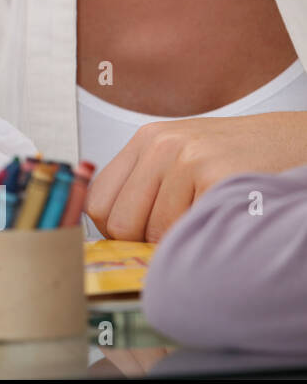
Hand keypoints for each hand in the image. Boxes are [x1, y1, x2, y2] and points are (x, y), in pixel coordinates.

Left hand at [85, 112, 306, 242]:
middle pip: (120, 224)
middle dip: (144, 243)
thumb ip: (148, 188)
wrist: (297, 142)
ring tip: (207, 220)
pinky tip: (221, 219)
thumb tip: (114, 237)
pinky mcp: (216, 175)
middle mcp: (161, 145)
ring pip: (156, 233)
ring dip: (181, 240)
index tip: (136, 240)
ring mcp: (188, 159)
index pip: (97, 203)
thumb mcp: (183, 159)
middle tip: (177, 235)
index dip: (114, 232)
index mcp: (146, 140)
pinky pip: (189, 231)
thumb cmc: (239, 158)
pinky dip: (204, 238)